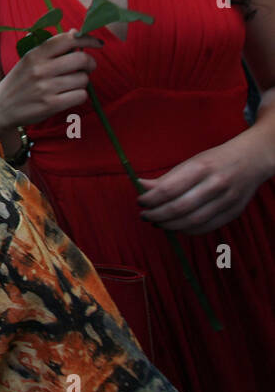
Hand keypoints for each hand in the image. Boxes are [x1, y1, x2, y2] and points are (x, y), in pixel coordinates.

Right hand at [0, 30, 101, 130]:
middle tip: (86, 68)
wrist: (0, 108)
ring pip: (83, 79)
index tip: (98, 43)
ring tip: (70, 85)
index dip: (87, 39)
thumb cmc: (19, 82)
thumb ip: (50, 48)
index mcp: (35, 54)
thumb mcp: (28, 61)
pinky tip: (69, 96)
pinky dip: (79, 96)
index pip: (68, 39)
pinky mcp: (51, 105)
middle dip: (89, 63)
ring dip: (82, 82)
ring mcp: (46, 87)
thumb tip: (75, 32)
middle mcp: (40, 69)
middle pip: (81, 59)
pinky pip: (80, 95)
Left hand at [137, 139, 266, 234]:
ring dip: (170, 226)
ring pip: (193, 221)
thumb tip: (140, 186)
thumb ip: (166, 178)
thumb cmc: (213, 161)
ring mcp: (227, 200)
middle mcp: (216, 184)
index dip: (151, 199)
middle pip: (180, 207)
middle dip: (158, 215)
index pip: (169, 189)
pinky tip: (176, 227)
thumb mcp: (189, 163)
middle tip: (145, 216)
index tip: (140, 202)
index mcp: (201, 168)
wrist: (250, 160)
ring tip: (157, 223)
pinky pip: (207, 227)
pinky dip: (188, 230)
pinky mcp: (234, 212)